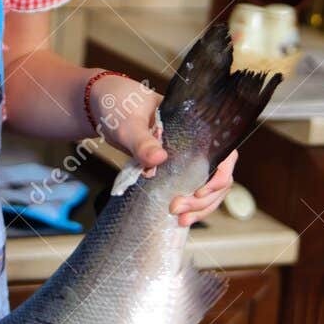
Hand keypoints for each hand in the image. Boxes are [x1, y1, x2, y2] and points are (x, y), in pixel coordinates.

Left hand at [88, 76, 238, 225]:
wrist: (99, 106)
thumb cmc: (119, 104)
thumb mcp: (129, 122)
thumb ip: (142, 141)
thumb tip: (159, 159)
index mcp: (195, 125)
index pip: (224, 152)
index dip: (220, 175)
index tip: (200, 191)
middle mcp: (196, 143)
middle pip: (218, 176)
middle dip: (204, 199)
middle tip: (177, 208)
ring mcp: (185, 158)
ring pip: (206, 187)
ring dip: (199, 207)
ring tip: (179, 219)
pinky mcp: (172, 169)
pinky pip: (189, 189)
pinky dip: (188, 206)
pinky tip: (179, 218)